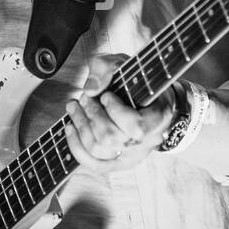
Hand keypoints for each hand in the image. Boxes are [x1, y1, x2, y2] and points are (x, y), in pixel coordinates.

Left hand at [64, 54, 175, 174]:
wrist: (148, 102)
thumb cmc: (137, 83)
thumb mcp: (125, 64)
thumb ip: (107, 68)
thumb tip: (91, 89)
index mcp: (158, 119)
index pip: (136, 126)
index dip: (115, 111)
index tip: (106, 95)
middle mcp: (147, 143)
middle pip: (111, 138)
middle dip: (92, 115)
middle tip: (84, 98)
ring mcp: (131, 156)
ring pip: (99, 150)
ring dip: (81, 126)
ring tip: (74, 107)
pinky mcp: (117, 163)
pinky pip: (94, 164)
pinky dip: (77, 146)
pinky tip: (70, 128)